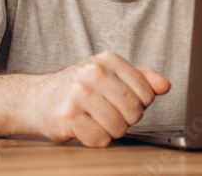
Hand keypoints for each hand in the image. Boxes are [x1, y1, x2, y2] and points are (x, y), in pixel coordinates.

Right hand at [25, 50, 170, 147]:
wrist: (36, 98)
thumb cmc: (76, 87)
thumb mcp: (109, 74)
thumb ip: (141, 78)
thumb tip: (165, 85)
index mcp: (108, 60)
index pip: (146, 93)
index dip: (137, 104)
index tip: (121, 101)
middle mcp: (94, 73)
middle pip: (134, 112)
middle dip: (124, 119)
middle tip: (106, 112)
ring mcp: (80, 94)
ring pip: (118, 128)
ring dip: (109, 131)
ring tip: (95, 120)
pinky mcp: (69, 116)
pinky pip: (100, 140)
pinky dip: (95, 140)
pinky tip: (84, 128)